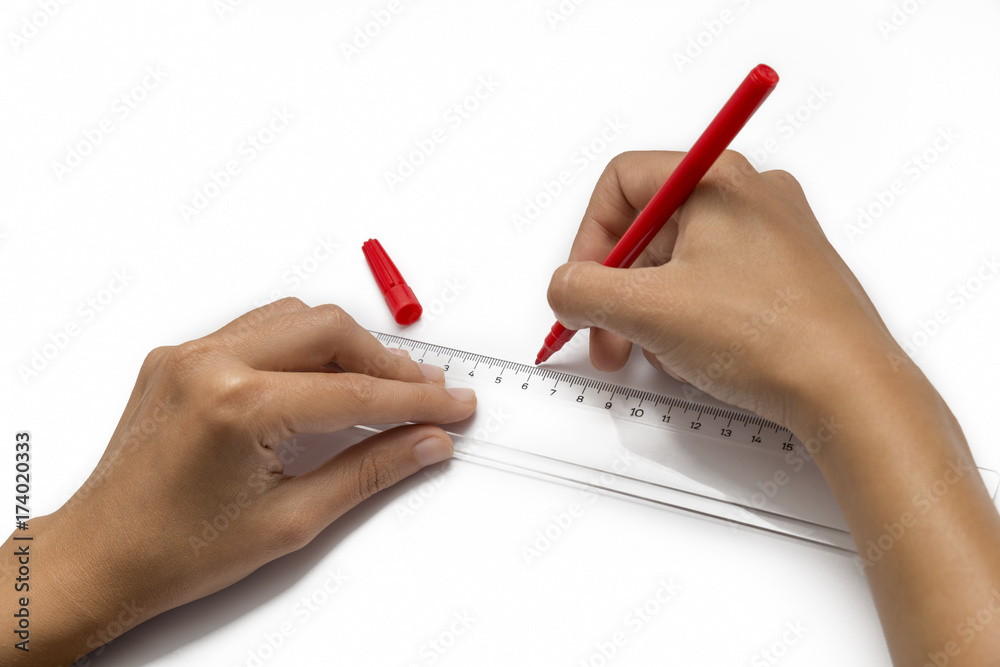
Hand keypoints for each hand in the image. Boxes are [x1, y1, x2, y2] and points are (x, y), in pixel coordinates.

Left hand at [2, 298, 475, 664]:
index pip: (356, 391)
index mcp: (239, 407)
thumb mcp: (291, 519)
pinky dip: (301, 343)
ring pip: (295, 317)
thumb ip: (370, 470)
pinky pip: (257, 327)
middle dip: (388, 361)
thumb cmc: (175, 552)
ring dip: (345, 345)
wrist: (100, 557)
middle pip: (330, 331)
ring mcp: (190, 354)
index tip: (453, 405)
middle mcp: (211, 364)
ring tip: (382, 382)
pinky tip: (321, 375)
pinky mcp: (179, 356)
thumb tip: (426, 443)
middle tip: (427, 393)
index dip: (417, 400)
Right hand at [547, 151, 999, 665]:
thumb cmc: (771, 336)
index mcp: (717, 179)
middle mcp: (750, 196)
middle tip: (603, 338)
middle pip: (649, 228)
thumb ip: (583, 291)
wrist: (852, 393)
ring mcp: (773, 236)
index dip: (589, 237)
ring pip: (680, 262)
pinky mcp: (786, 276)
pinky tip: (693, 358)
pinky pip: (714, 285)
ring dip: (651, 311)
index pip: (622, 182)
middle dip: (617, 290)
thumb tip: (564, 288)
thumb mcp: (650, 311)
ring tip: (655, 356)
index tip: (582, 287)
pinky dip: (689, 318)